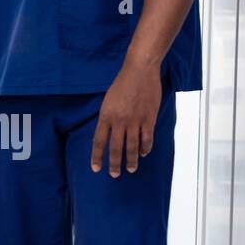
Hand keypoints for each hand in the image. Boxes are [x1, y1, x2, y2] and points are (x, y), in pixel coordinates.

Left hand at [90, 59, 161, 176]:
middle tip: (115, 175)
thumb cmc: (122, 83)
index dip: (97, 156)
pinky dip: (145, 148)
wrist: (140, 70)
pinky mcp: (149, 118)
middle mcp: (119, 120)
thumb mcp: (108, 100)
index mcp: (106, 115)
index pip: (99, 141)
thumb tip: (108, 134)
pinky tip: (144, 153)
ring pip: (132, 146)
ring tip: (131, 169)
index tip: (96, 168)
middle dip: (115, 164)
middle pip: (116, 148)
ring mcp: (135, 120)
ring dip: (131, 160)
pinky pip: (147, 138)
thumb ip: (108, 118)